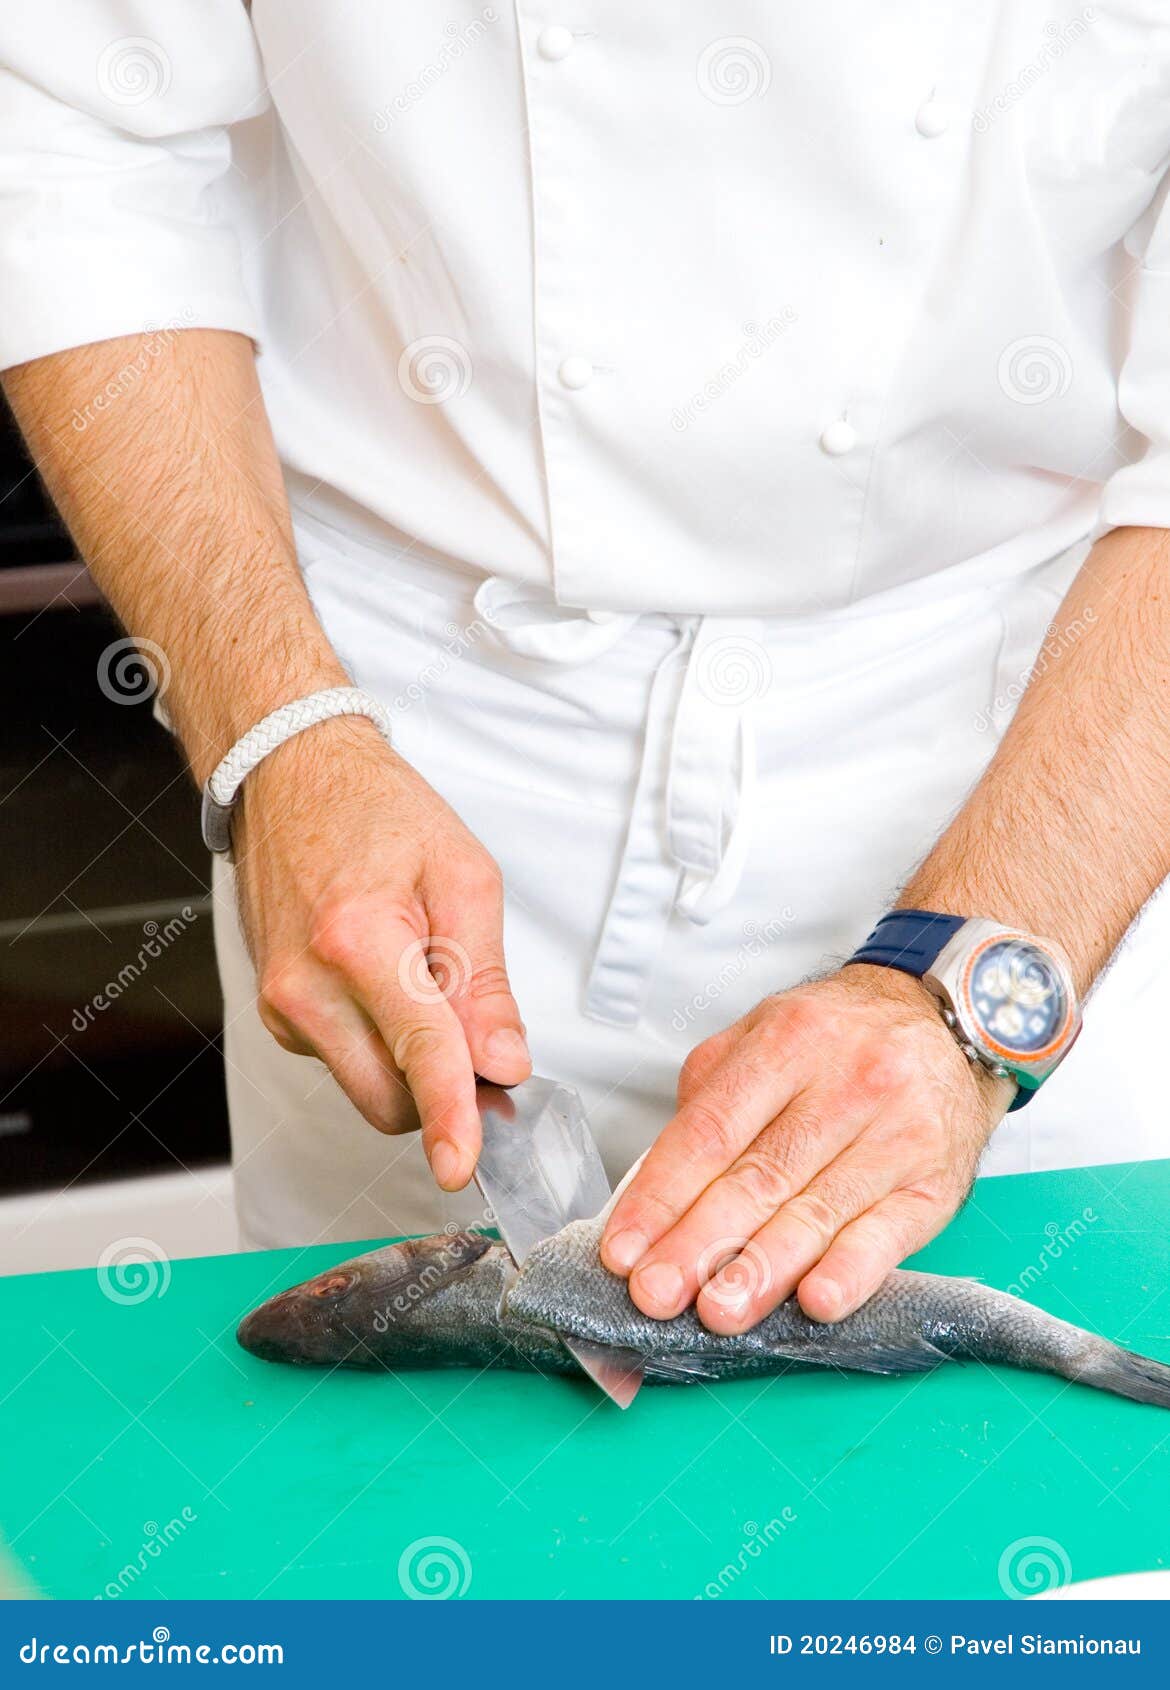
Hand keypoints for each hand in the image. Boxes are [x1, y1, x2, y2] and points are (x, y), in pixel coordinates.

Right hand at [234, 714, 529, 1189]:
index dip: (451, 1117)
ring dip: (410, 1065)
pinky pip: (345, 1062)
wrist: (290, 778)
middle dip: (443, 1090)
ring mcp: (283, 1006)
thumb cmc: (374, 811)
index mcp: (359, 941)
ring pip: (368, 1088)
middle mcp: (307, 985)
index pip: (419, 1052)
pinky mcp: (278, 1016)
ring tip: (422, 980)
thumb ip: (485, 982)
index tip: (464, 1166)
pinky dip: (380, 1044)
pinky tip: (387, 981)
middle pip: (390, 1099)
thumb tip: (504, 1062)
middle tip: (477, 1032)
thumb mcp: (463, 877)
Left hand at [601, 965, 1012, 1328]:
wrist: (951, 1026)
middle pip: (758, 1177)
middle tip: (656, 1293)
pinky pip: (887, 1235)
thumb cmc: (842, 1040)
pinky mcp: (935, 1183)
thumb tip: (658, 1183)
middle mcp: (845, 1084)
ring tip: (718, 1311)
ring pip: (816, 1212)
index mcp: (788, 1043)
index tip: (624, 1249)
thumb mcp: (767, 1035)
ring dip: (762, 1271)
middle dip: (698, 1243)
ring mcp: (896, 1135)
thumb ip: (711, 1099)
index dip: (662, 1195)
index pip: (711, 1131)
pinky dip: (851, 1271)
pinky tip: (816, 1301)